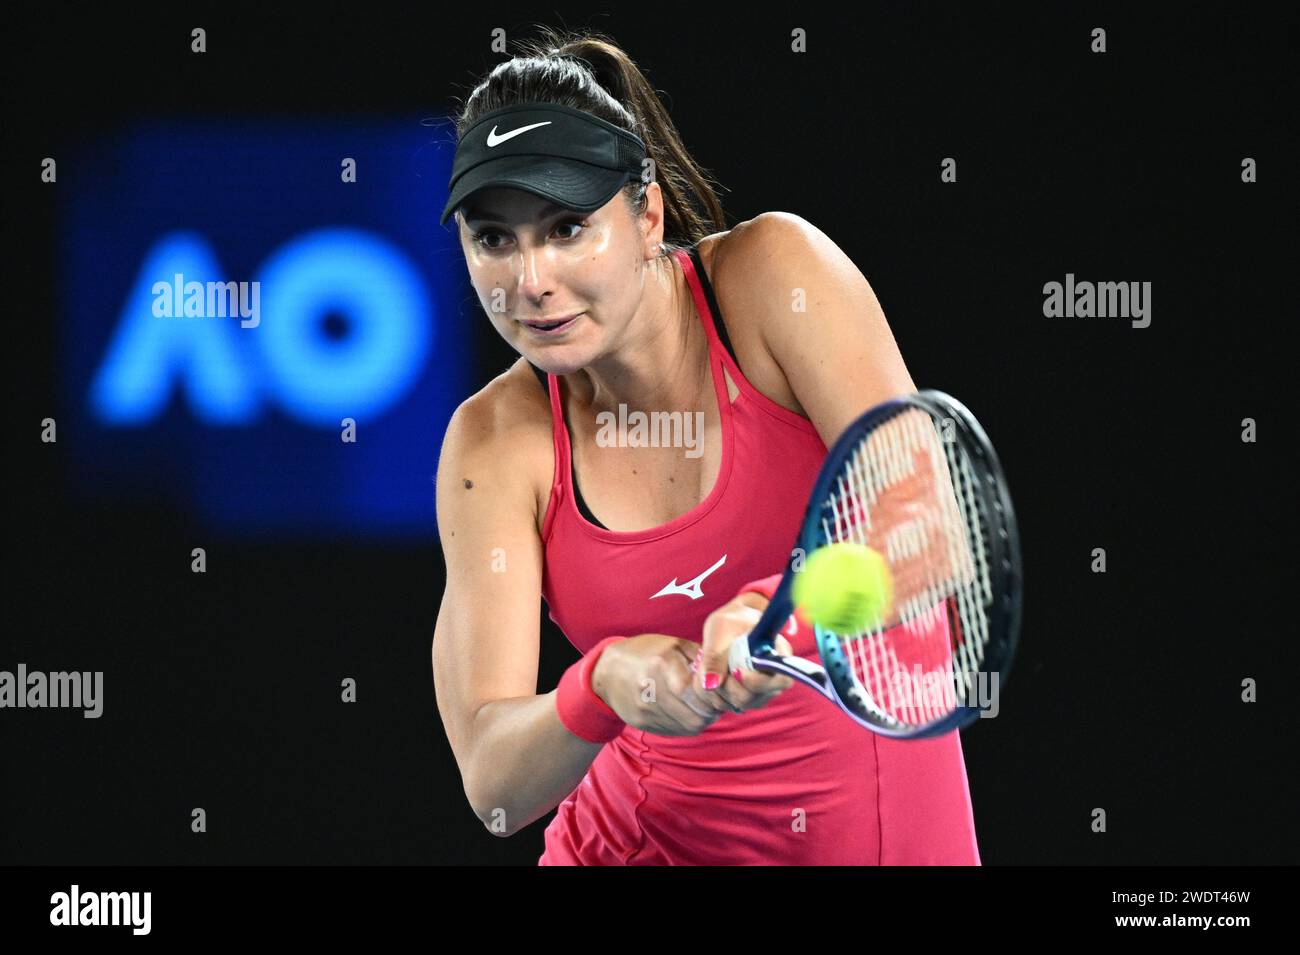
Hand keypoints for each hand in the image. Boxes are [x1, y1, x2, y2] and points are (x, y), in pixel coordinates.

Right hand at [590, 634, 724, 736]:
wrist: (606, 672)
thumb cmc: (644, 653)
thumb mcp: (672, 644)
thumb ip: (700, 656)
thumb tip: (724, 673)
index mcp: (662, 663)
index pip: (696, 691)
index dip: (713, 697)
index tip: (720, 693)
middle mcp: (652, 688)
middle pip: (694, 714)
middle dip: (711, 712)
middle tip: (715, 704)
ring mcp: (645, 709)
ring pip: (687, 726)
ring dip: (701, 719)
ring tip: (702, 708)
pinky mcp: (642, 723)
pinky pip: (674, 731)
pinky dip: (686, 724)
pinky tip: (685, 713)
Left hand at [693, 591, 795, 713]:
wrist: (727, 627)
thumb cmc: (729, 622)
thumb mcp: (719, 629)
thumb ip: (714, 657)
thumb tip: (711, 684)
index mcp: (779, 652)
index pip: (783, 678)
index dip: (757, 681)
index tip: (734, 671)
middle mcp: (775, 674)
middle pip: (756, 697)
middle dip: (730, 687)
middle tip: (716, 667)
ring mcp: (763, 689)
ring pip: (742, 704)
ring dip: (720, 690)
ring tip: (712, 667)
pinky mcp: (749, 696)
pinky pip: (731, 705)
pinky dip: (717, 694)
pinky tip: (713, 676)